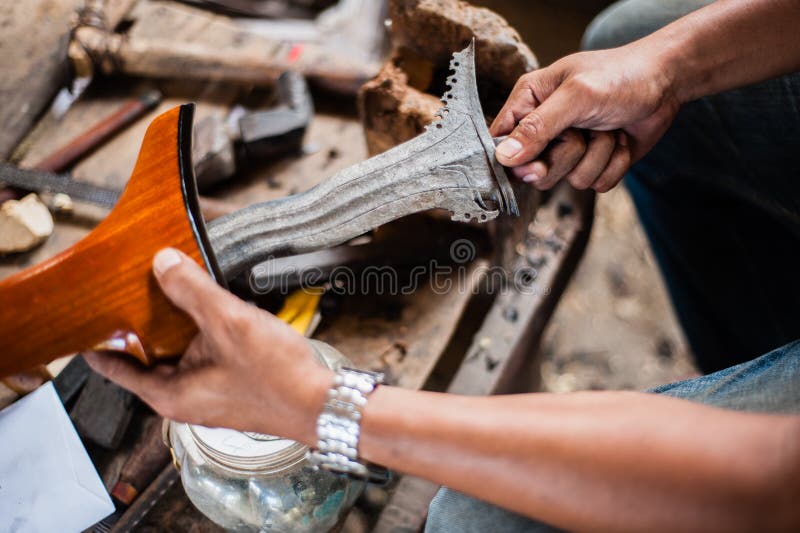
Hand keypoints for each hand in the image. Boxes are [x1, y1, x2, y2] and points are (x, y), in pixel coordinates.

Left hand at [84, 248, 331, 444]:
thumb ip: (192, 291)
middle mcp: (182, 399)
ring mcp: (206, 395)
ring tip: (173, 289)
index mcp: (169, 393)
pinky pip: (201, 357)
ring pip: (177, 354)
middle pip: (146, 356)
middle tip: (133, 286)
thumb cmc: (277, 376)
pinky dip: (199, 335)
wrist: (322, 403)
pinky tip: (213, 310)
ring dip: (175, 326)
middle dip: (141, 322)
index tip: (87, 313)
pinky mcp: (227, 388)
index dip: (99, 338)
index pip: (115, 366)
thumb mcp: (229, 323)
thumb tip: (162, 263)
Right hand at [491, 44, 679, 191]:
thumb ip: (537, 128)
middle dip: (567, 156)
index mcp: (530, 102)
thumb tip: (504, 158)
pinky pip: (595, 184)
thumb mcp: (576, 97)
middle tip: (583, 132)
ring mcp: (569, 148)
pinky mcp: (594, 163)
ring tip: (607, 128)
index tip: (536, 161)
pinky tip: (620, 140)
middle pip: (534, 172)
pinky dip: (614, 165)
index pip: (501, 142)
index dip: (514, 160)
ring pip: (568, 180)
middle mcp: (545, 128)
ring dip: (597, 157)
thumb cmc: (620, 76)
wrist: (667, 83)